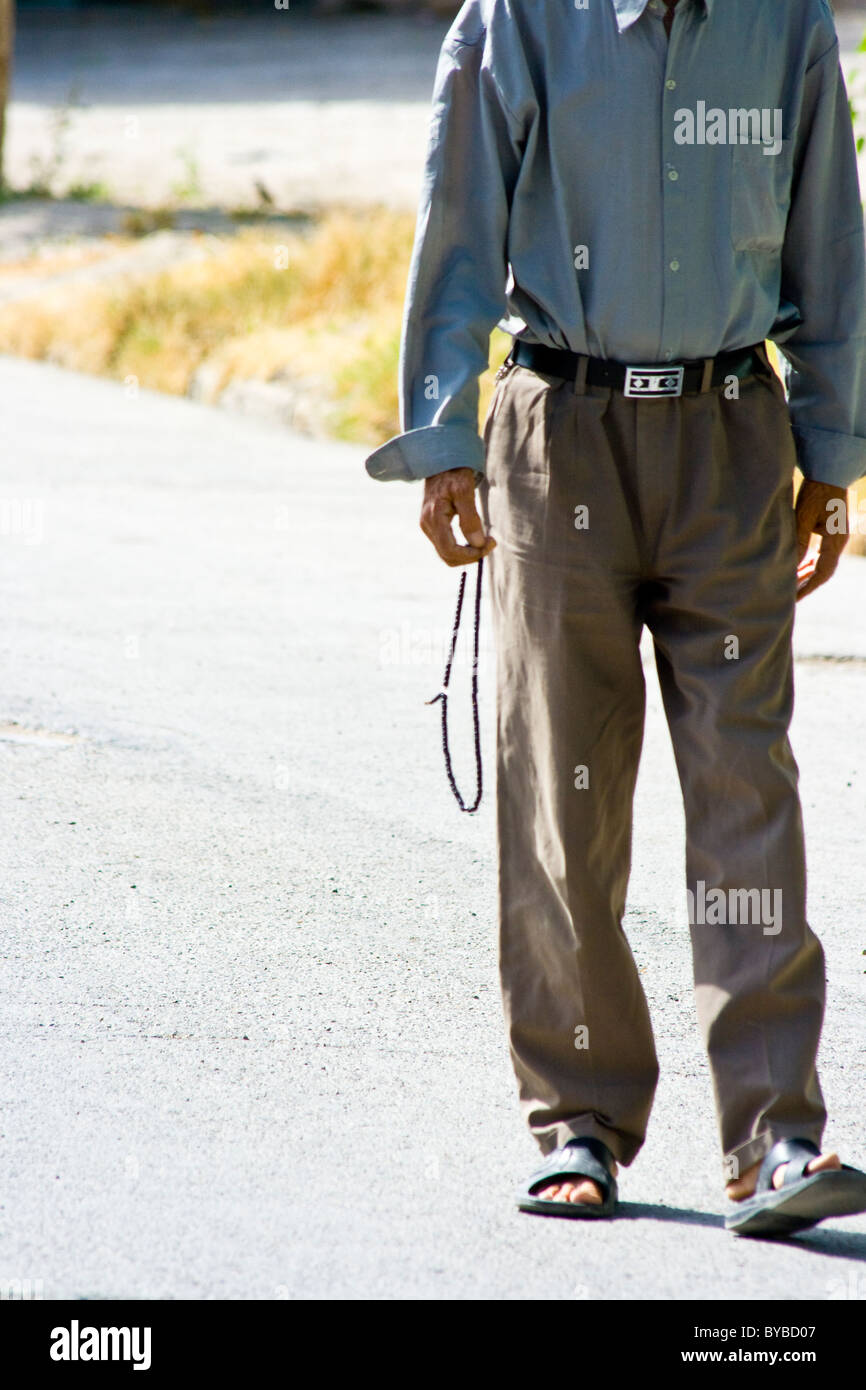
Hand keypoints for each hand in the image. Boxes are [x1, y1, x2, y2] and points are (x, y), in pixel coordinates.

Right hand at [420, 467, 495, 566]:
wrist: (441, 463)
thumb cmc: (454, 474)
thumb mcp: (465, 491)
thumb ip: (470, 518)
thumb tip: (477, 543)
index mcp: (434, 518)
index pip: (450, 550)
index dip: (470, 554)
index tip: (489, 544)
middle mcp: (427, 526)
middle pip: (447, 556)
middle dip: (470, 555)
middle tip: (490, 543)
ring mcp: (427, 527)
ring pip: (446, 554)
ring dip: (467, 553)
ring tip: (484, 541)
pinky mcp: (432, 527)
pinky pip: (446, 546)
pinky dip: (461, 548)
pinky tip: (474, 538)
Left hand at [794, 479, 848, 600]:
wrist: (831, 470)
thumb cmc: (817, 491)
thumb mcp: (804, 517)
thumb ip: (799, 542)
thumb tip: (792, 567)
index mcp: (835, 540)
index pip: (822, 573)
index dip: (807, 587)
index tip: (793, 598)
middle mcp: (839, 541)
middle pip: (824, 571)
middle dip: (807, 584)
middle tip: (790, 596)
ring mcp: (837, 536)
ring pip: (824, 563)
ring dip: (809, 573)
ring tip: (792, 584)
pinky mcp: (832, 530)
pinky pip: (823, 553)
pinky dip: (811, 562)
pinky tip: (800, 565)